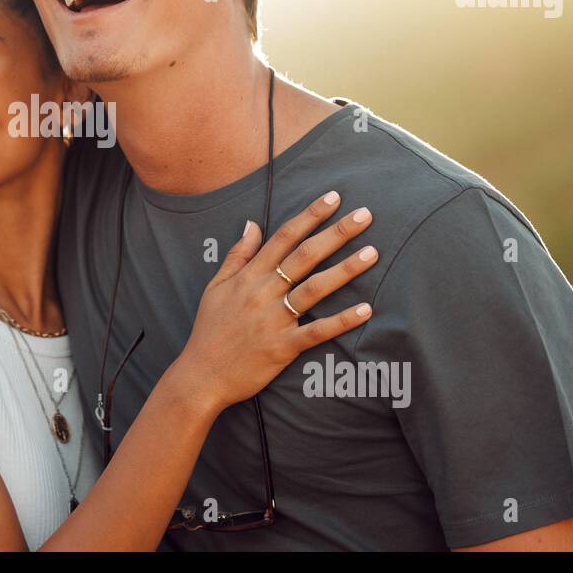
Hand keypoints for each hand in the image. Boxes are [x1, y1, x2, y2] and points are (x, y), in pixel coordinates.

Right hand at [175, 191, 377, 413]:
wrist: (201, 374)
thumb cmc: (209, 330)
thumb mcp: (216, 286)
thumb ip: (237, 255)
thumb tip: (252, 224)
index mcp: (249, 276)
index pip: (284, 237)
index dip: (309, 215)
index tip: (333, 198)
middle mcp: (263, 292)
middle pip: (305, 256)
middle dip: (336, 233)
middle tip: (365, 215)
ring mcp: (274, 320)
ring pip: (314, 288)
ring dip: (345, 270)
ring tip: (372, 252)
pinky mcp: (282, 348)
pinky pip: (317, 332)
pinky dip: (341, 321)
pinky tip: (366, 309)